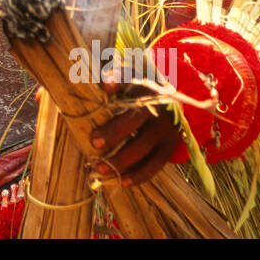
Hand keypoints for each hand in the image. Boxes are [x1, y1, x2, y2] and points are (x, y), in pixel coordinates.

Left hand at [88, 70, 180, 187]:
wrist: (175, 101)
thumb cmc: (139, 90)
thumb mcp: (128, 78)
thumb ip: (109, 79)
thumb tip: (84, 83)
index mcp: (143, 82)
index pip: (129, 77)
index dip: (117, 80)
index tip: (105, 86)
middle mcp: (158, 103)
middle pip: (136, 118)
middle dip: (114, 131)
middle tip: (94, 143)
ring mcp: (167, 126)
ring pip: (144, 145)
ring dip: (121, 159)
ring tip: (101, 168)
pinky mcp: (171, 145)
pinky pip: (155, 163)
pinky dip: (139, 174)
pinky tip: (123, 181)